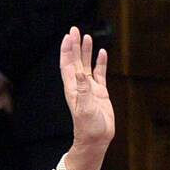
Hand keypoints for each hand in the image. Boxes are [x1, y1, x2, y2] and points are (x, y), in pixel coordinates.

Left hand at [60, 27, 114, 148]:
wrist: (96, 140)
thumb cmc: (88, 127)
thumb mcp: (85, 108)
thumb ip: (83, 89)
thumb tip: (80, 71)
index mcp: (73, 88)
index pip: (68, 65)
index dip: (67, 50)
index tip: (68, 36)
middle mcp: (80, 86)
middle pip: (76, 61)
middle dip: (75, 46)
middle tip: (75, 29)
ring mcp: (90, 89)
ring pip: (87, 65)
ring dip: (86, 52)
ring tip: (87, 37)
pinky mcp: (100, 93)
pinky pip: (100, 74)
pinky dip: (100, 63)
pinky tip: (102, 53)